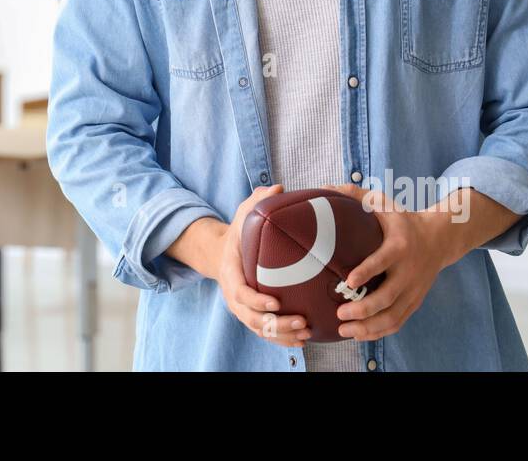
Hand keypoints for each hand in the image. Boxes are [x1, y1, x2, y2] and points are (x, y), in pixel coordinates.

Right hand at [216, 185, 311, 347]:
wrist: (221, 253)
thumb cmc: (238, 232)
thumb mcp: (243, 212)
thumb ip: (259, 200)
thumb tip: (279, 187)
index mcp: (230, 272)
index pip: (240, 291)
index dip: (257, 300)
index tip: (277, 301)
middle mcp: (233, 295)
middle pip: (252, 318)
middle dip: (277, 324)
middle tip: (301, 322)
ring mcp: (242, 308)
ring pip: (260, 330)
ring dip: (282, 335)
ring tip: (306, 333)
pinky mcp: (251, 315)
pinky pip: (265, 333)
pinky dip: (281, 340)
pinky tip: (303, 340)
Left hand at [323, 183, 456, 342]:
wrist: (439, 239)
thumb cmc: (401, 219)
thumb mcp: (383, 203)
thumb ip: (354, 195)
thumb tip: (323, 186)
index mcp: (399, 245)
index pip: (383, 260)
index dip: (367, 271)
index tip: (348, 280)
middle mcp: (409, 271)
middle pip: (388, 296)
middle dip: (364, 308)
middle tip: (340, 312)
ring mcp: (413, 290)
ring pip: (393, 315)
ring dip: (369, 326)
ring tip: (345, 330)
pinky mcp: (414, 302)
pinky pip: (398, 322)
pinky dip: (379, 332)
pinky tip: (359, 334)